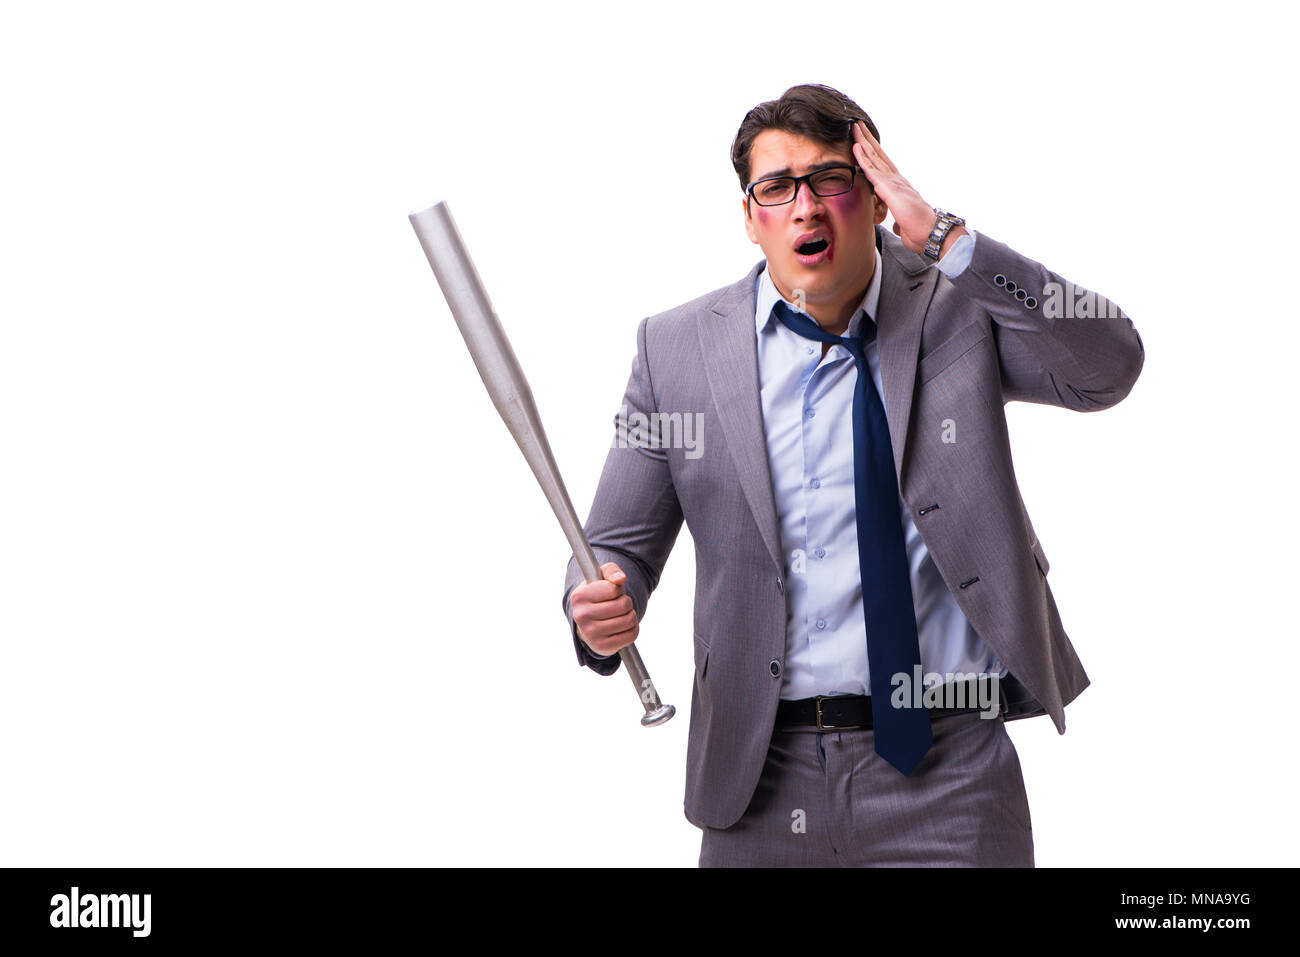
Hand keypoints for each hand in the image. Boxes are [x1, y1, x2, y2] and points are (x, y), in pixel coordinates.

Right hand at [572, 562, 639, 656]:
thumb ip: (611, 571)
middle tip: (619, 604)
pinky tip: (624, 626)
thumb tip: (620, 579)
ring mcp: (591, 633)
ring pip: (629, 620)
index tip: (612, 592)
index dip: (618, 589)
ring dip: (631, 615)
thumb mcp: (601, 577)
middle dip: (626, 602)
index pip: (614, 589)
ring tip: (621, 614)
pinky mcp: (602, 646)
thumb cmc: (597, 595)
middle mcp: (581, 616)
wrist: (587, 622)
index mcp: (579, 596)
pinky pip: (631, 635)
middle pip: (624, 604)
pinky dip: (633, 629)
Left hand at [851, 120, 962, 255]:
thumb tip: (897, 224)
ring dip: (864, 142)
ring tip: (854, 128)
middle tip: (857, 125)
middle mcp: (897, 181)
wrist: (931, 234)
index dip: (873, 153)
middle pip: (879, 156)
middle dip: (867, 140)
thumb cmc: (920, 230)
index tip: (864, 141)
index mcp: (899, 188)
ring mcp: (894, 183)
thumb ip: (899, 220)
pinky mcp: (891, 189)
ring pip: (875, 158)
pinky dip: (864, 159)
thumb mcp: (904, 224)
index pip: (883, 166)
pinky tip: (856, 148)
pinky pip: (873, 171)